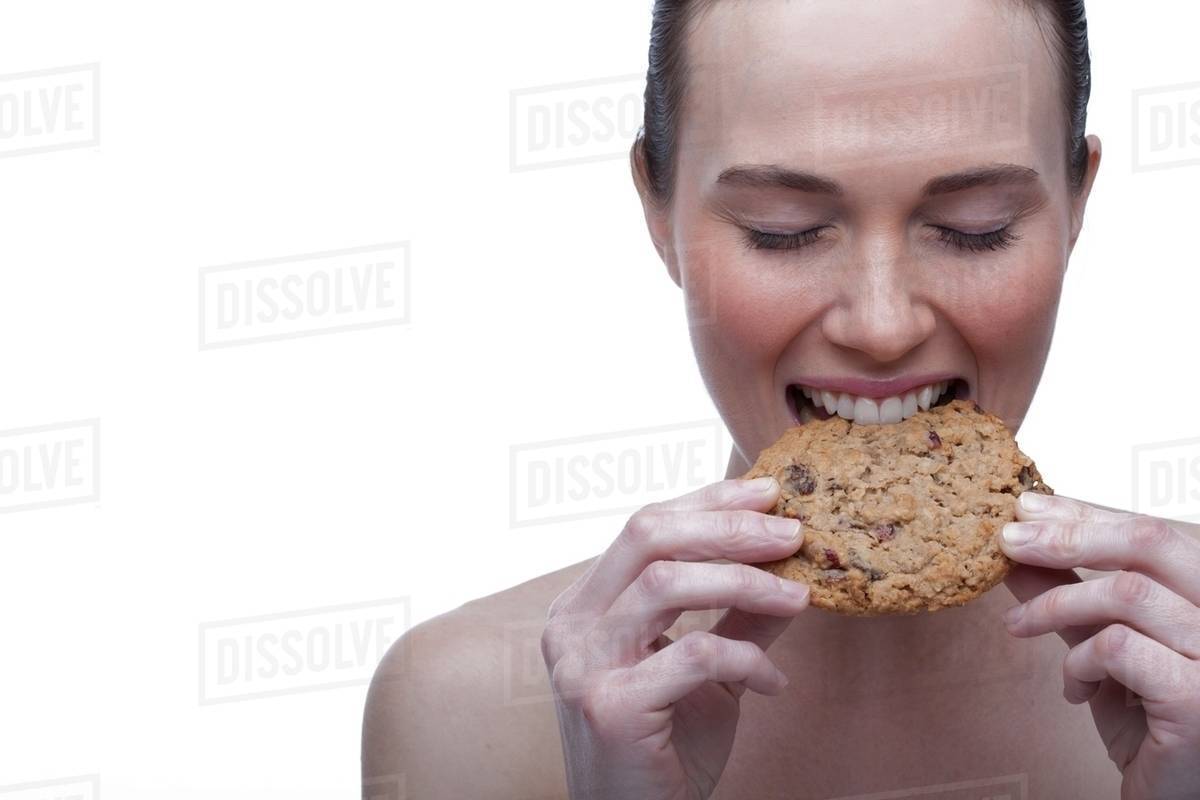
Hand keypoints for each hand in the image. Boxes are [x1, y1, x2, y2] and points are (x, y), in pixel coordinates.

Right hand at [541, 477, 809, 799]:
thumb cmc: (665, 747)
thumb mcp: (705, 671)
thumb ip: (737, 617)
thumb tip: (792, 565)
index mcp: (585, 604)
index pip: (645, 526)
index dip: (708, 500)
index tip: (767, 494)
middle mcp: (571, 624)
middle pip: (649, 537)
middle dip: (727, 527)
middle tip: (791, 534)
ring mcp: (582, 664)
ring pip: (667, 584)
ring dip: (746, 583)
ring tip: (799, 599)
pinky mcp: (609, 706)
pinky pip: (694, 654)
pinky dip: (747, 660)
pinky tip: (774, 683)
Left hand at [998, 492, 1199, 799]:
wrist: (1174, 795)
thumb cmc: (1149, 719)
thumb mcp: (1102, 645)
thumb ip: (1069, 596)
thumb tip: (1017, 550)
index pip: (1154, 531)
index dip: (1088, 512)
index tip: (1030, 507)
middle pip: (1150, 541)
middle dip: (1069, 534)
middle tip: (1009, 540)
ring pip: (1126, 593)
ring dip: (1056, 605)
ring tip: (1020, 628)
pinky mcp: (1197, 698)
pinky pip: (1120, 648)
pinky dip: (1081, 660)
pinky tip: (1076, 689)